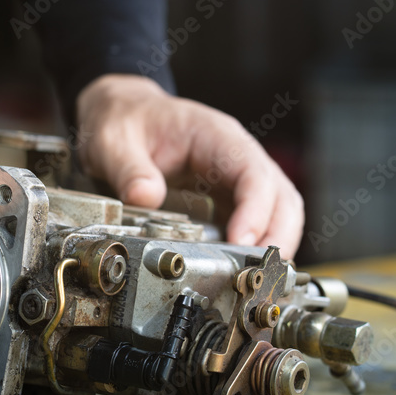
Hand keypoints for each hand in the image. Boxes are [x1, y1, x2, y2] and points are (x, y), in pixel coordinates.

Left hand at [76, 74, 303, 257]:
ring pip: (279, 211)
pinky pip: (258, 222)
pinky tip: (243, 269)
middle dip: (277, 235)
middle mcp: (237, 156)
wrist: (125, 116)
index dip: (255, 209)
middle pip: (281, 196)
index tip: (242, 240)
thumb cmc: (127, 121)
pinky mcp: (229, 199)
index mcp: (216, 135)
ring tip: (255, 278)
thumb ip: (128, 168)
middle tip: (258, 272)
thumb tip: (146, 197)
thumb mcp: (115, 140)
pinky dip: (258, 247)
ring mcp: (237, 178)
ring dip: (274, 244)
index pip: (253, 172)